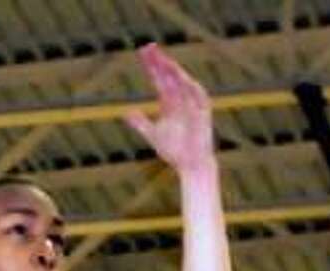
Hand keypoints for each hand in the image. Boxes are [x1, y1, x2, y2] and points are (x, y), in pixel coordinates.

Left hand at [125, 44, 214, 174]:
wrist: (191, 164)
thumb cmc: (174, 150)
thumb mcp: (153, 135)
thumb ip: (141, 123)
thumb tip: (126, 113)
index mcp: (168, 101)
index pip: (158, 79)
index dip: (151, 66)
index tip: (142, 52)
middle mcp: (180, 98)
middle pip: (168, 75)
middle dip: (159, 62)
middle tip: (148, 47)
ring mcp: (192, 103)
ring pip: (181, 81)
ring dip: (173, 71)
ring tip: (163, 60)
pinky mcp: (203, 111)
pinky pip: (198, 95)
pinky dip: (191, 86)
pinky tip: (183, 78)